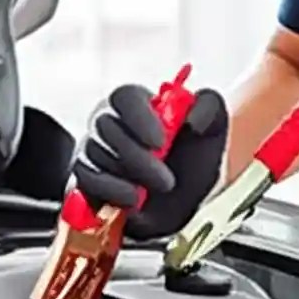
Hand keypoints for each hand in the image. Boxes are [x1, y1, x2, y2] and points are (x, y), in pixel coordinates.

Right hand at [71, 84, 227, 239]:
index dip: (139, 118)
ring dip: (125, 176)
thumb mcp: (213, 128)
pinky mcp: (87, 176)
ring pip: (95, 154)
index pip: (125, 96)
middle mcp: (110, 120)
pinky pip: (84, 178)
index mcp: (138, 102)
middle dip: (137, 157)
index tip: (160, 142)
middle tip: (166, 180)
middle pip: (107, 127)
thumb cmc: (194, 159)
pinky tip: (131, 200)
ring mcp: (95, 148)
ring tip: (149, 192)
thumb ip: (210, 107)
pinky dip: (108, 190)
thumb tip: (193, 119)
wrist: (185, 202)